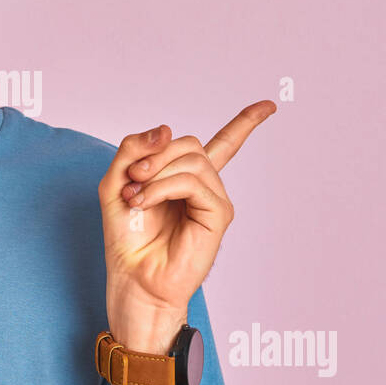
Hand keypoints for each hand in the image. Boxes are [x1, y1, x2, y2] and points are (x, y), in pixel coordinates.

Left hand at [98, 101, 275, 350]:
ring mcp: (214, 200)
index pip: (223, 144)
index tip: (269, 105)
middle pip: (188, 143)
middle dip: (154, 153)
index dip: (245, 123)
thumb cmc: (126, 237)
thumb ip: (134, 148)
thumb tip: (166, 129)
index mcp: (186, 178)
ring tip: (135, 196)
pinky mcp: (218, 215)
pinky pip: (192, 182)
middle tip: (131, 179)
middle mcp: (205, 187)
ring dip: (154, 172)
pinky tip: (145, 203)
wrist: (133, 278)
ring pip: (191, 159)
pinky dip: (161, 187)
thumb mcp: (116, 182)